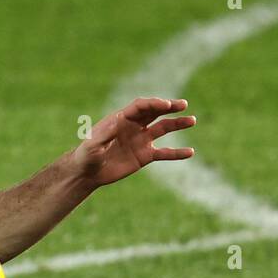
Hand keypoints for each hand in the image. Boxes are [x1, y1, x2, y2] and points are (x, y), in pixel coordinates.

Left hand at [70, 97, 195, 187]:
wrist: (88, 173)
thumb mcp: (92, 144)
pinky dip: (176, 153)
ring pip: (163, 128)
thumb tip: (117, 122)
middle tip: (182, 105)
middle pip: (154, 112)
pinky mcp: (144, 156)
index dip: (153, 104)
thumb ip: (104, 134)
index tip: (166, 105)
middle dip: (168, 107)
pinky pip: (164, 153)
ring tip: (192, 120)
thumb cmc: (86, 155)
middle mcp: (134, 126)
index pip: (141, 107)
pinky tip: (190, 152)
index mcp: (121, 118)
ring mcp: (141, 140)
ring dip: (177, 124)